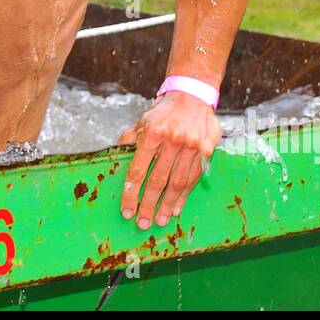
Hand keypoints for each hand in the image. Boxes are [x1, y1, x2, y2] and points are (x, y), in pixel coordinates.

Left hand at [118, 90, 221, 228]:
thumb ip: (129, 141)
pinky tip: (176, 208)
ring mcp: (190, 146)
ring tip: (160, 220)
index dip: (131, 193)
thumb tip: (113, 159)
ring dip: (167, 205)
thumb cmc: (163, 113)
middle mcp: (172, 141)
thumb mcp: (142, 122)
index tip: (126, 210)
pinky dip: (184, 195)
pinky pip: (193, 178)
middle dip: (148, 205)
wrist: (192, 96)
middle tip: (142, 223)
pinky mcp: (205, 150)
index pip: (138, 170)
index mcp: (151, 134)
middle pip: (157, 181)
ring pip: (177, 183)